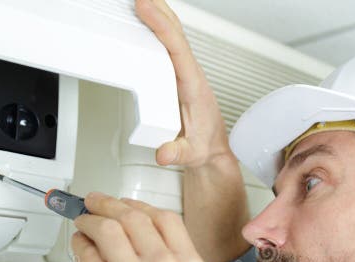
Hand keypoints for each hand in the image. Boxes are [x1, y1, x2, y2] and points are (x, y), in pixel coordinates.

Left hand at [71, 192, 205, 261]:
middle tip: (93, 202)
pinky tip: (78, 248)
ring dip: (88, 219)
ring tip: (81, 221)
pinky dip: (78, 244)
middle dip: (107, 203)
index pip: (164, 217)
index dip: (137, 205)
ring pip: (104, 227)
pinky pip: (83, 253)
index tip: (123, 202)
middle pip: (131, 215)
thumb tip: (129, 235)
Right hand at [136, 0, 234, 168]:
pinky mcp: (179, 74)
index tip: (146, 10)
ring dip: (159, 14)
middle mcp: (190, 75)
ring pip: (174, 36)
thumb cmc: (203, 147)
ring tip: (141, 1)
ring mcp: (185, 72)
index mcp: (193, 87)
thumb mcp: (190, 154)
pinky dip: (159, 27)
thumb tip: (164, 153)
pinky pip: (170, 44)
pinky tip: (149, 18)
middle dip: (158, 12)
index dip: (161, 27)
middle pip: (176, 34)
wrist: (212, 150)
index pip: (177, 50)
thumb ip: (176, 154)